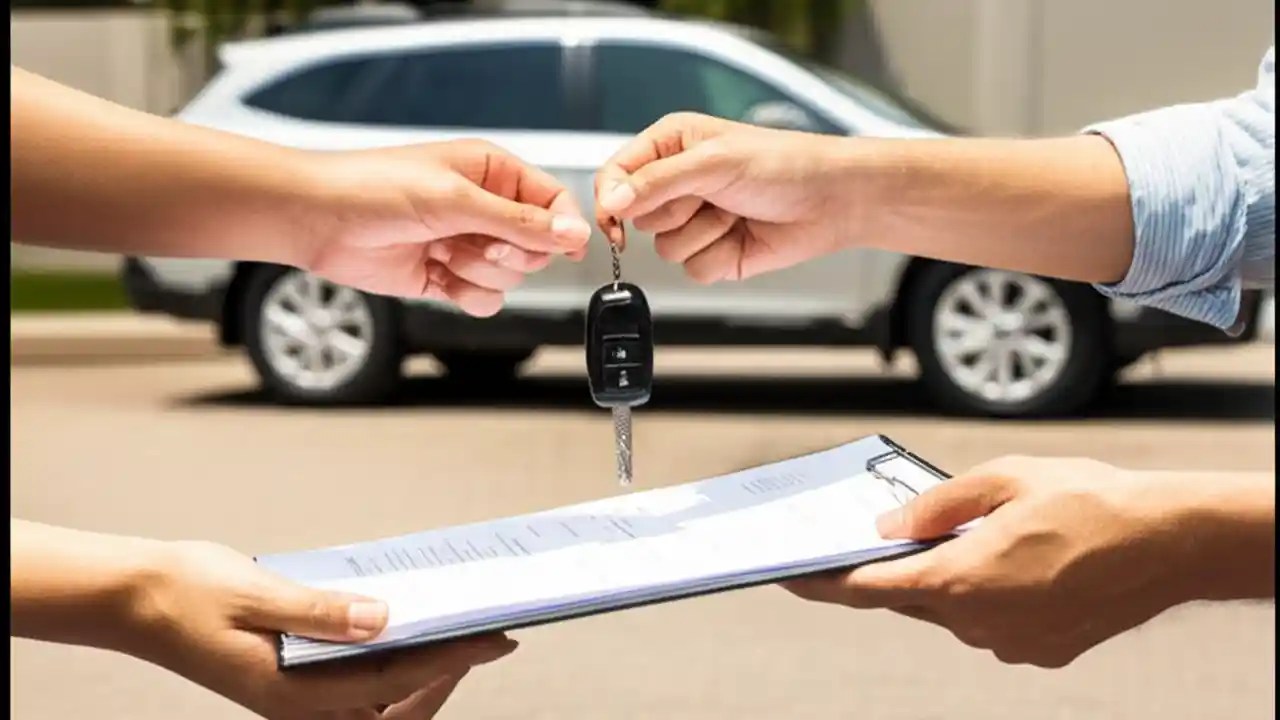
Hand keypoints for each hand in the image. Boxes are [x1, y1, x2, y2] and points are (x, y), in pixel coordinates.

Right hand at [128, 540, 516, 718]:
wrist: (137, 599)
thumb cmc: (187, 595)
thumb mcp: (256, 592)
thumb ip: (320, 610)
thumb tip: (384, 618)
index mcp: (292, 693)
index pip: (394, 677)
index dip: (452, 657)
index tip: (495, 636)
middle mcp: (299, 705)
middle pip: (394, 707)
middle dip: (444, 679)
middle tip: (487, 639)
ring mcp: (297, 697)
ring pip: (378, 700)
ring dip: (420, 673)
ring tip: (456, 630)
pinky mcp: (294, 680)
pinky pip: (356, 680)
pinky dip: (389, 659)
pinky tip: (404, 622)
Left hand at [304, 139, 591, 316]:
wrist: (318, 220)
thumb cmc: (375, 188)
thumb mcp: (455, 199)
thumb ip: (520, 221)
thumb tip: (573, 233)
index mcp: (493, 172)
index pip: (553, 202)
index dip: (564, 227)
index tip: (567, 249)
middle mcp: (484, 208)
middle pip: (537, 247)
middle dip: (508, 252)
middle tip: (475, 240)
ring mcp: (466, 244)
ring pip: (511, 276)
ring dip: (478, 272)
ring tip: (440, 251)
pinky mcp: (447, 277)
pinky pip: (485, 299)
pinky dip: (465, 295)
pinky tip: (436, 276)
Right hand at [594, 113, 853, 282]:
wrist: (831, 200)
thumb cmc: (783, 164)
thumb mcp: (714, 162)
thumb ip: (658, 181)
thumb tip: (614, 200)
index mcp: (670, 145)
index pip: (616, 174)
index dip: (613, 198)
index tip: (617, 216)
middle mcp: (677, 184)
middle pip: (639, 218)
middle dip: (677, 211)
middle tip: (714, 194)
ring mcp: (695, 221)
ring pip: (665, 248)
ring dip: (704, 233)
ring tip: (735, 211)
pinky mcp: (712, 253)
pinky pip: (693, 269)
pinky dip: (720, 255)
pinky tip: (743, 233)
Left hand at [784, 456, 1207, 668]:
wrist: (1173, 542)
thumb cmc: (1088, 500)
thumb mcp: (1001, 480)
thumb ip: (933, 506)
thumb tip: (886, 525)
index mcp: (957, 581)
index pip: (865, 589)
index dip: (820, 583)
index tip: (787, 577)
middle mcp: (976, 624)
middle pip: (909, 597)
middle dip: (893, 569)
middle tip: (882, 536)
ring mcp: (1010, 643)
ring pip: (953, 610)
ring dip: (949, 578)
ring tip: (977, 536)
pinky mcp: (1042, 650)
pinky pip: (994, 622)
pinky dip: (990, 595)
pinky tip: (1017, 562)